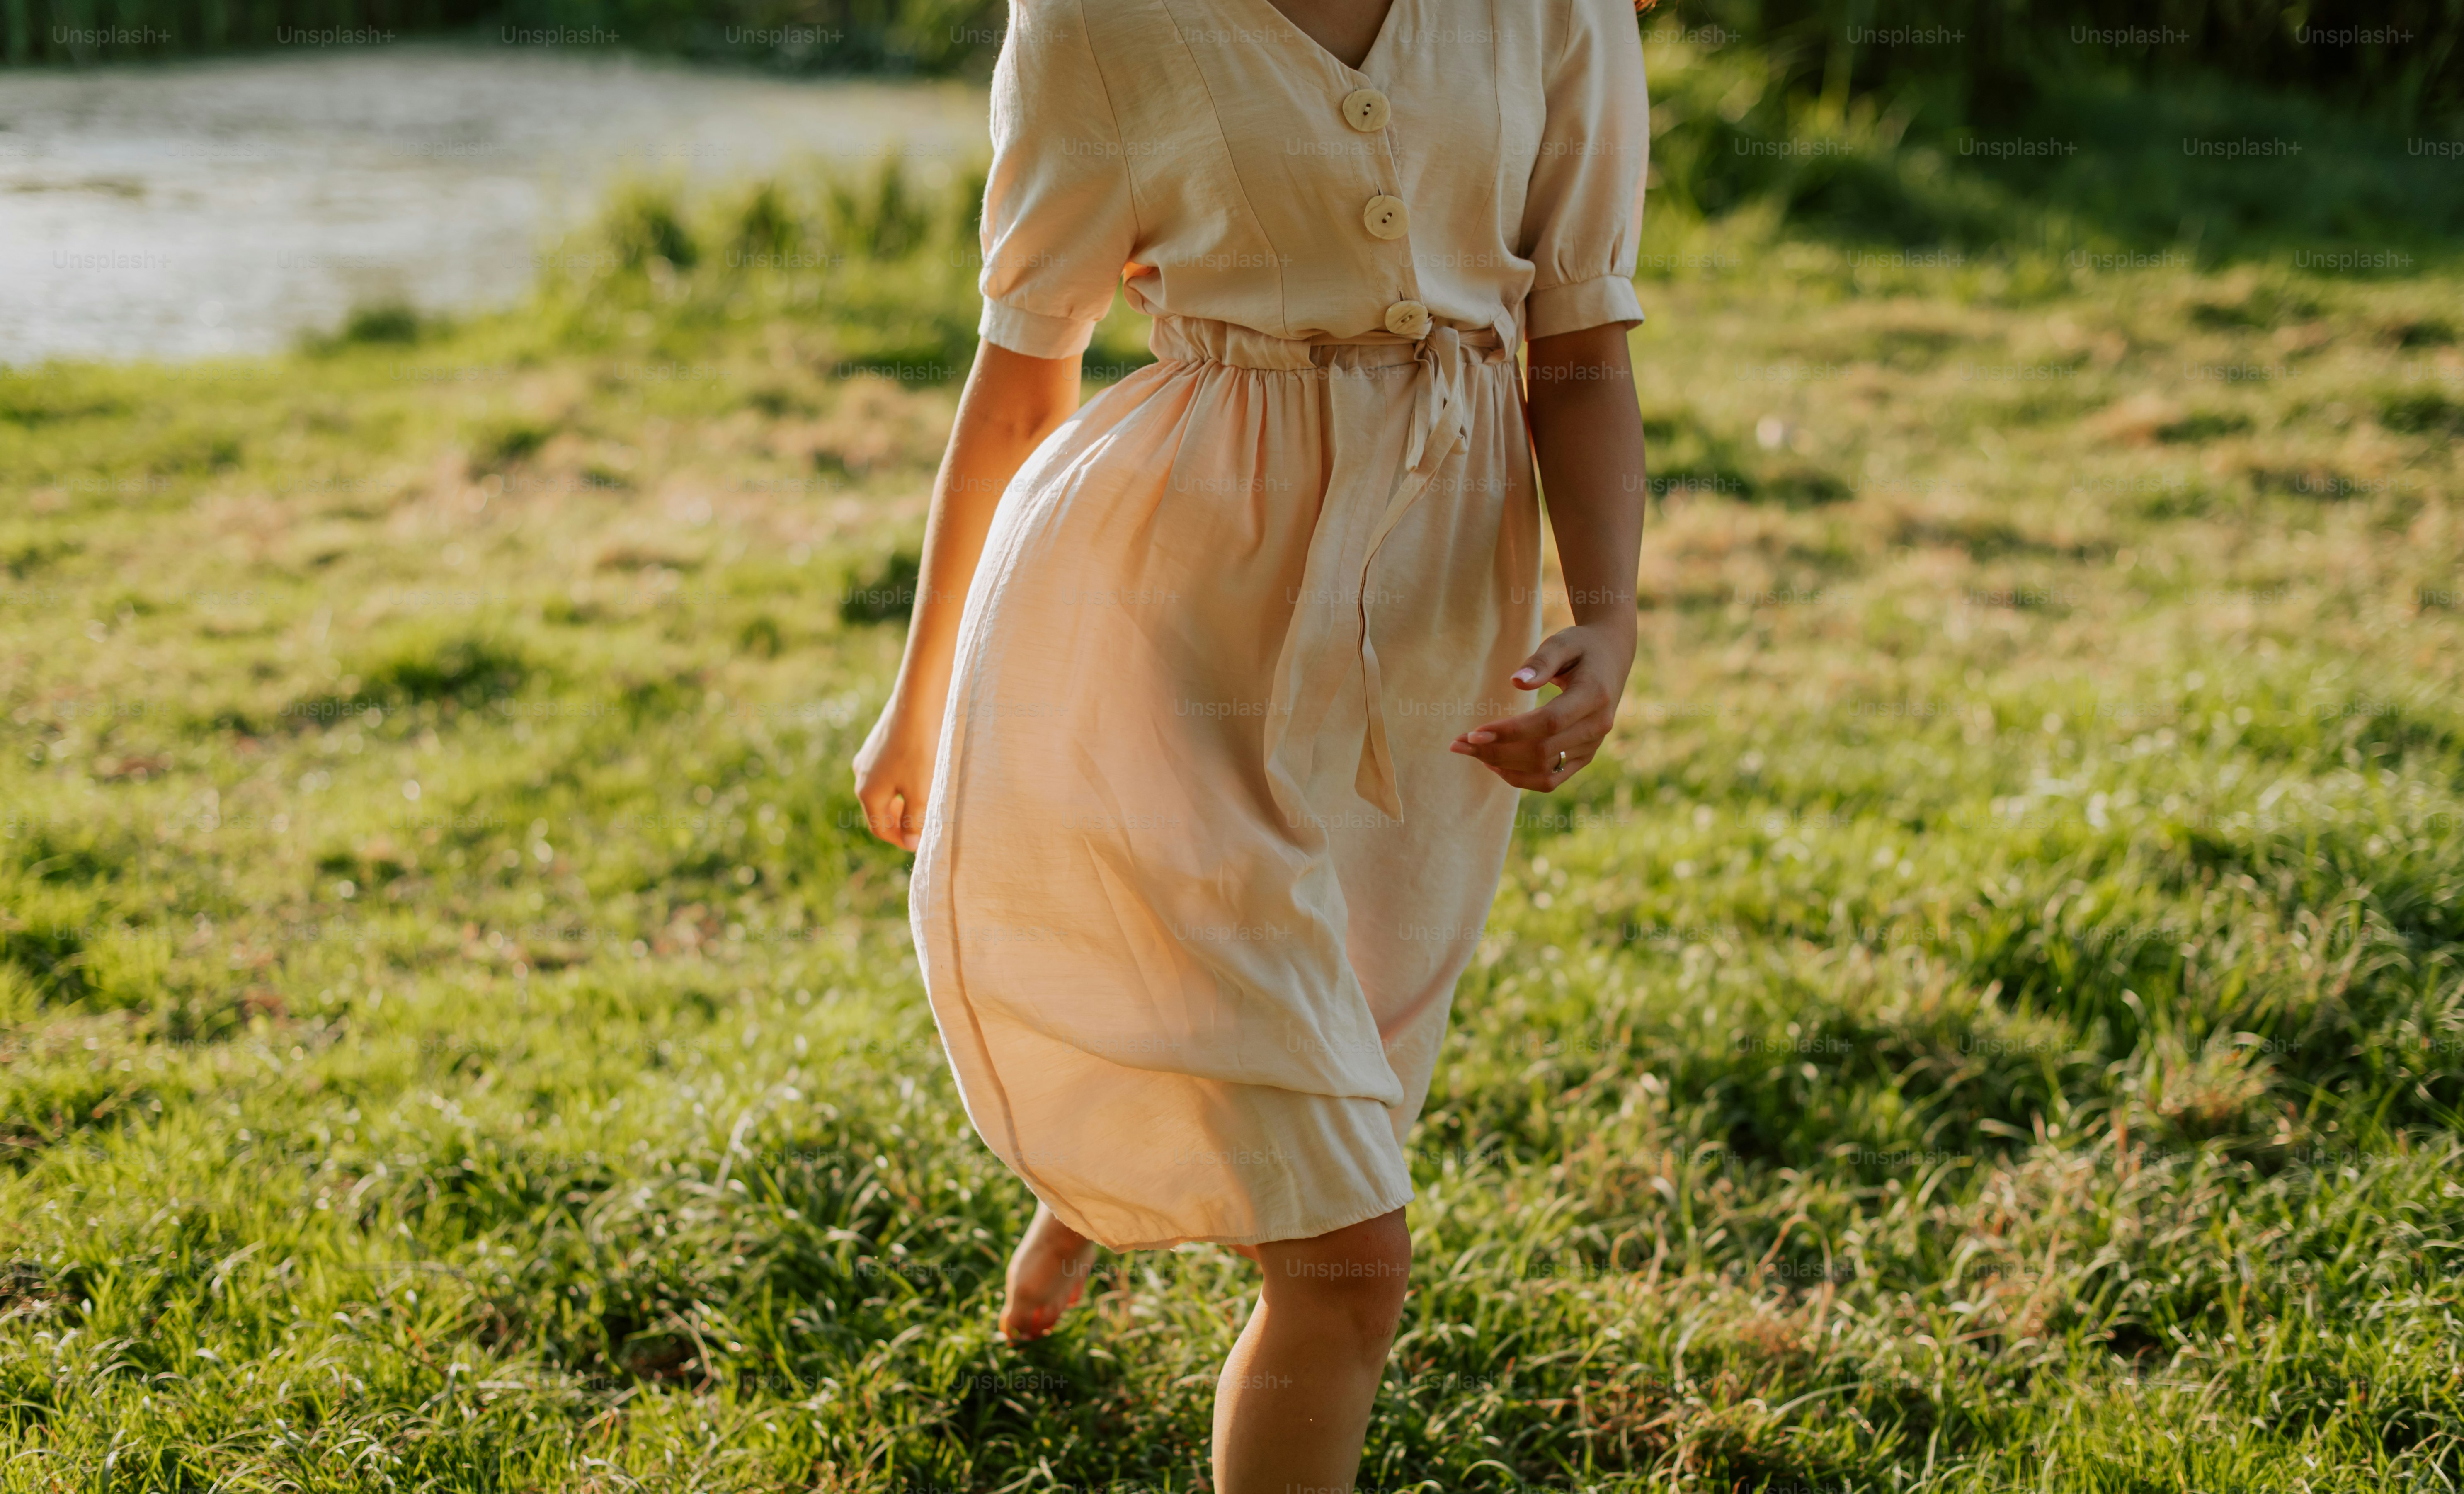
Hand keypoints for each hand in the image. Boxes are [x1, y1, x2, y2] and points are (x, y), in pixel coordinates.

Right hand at [852, 688, 941, 851]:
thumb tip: (912, 842)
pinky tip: (919, 775)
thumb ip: (915, 820)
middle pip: (877, 809)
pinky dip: (900, 782)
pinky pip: (886, 772)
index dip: (899, 840)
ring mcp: (867, 758)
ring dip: (899, 802)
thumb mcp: (921, 792)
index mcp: (868, 792)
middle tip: (920, 827)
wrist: (917, 703)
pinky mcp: (877, 743)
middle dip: (898, 822)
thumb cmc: (920, 750)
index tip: (920, 844)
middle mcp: (861, 775)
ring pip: (882, 789)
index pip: (879, 827)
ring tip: (921, 803)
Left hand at [1448, 622, 1635, 791]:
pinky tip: (1494, 764)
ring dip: (1503, 766)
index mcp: (1594, 696)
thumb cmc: (1581, 647)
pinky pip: (1552, 779)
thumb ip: (1540, 662)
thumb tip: (1515, 682)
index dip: (1510, 731)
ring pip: (1545, 771)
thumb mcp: (1562, 643)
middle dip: (1496, 751)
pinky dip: (1521, 777)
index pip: (1548, 723)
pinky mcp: (1585, 757)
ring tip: (1471, 752)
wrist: (1611, 658)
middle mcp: (1598, 726)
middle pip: (1542, 751)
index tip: (1473, 731)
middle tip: (1458, 743)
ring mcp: (1593, 746)